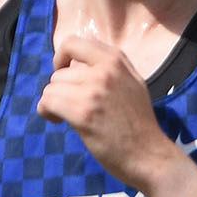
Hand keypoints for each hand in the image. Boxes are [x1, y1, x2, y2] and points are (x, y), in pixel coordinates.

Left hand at [39, 35, 177, 188]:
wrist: (149, 154)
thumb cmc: (140, 123)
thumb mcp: (133, 84)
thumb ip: (110, 68)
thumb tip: (77, 62)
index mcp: (117, 60)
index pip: (73, 42)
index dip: (61, 57)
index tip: (64, 72)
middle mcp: (105, 70)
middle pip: (59, 72)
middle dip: (61, 90)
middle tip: (71, 105)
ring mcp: (94, 90)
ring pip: (51, 88)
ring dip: (53, 102)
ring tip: (66, 115)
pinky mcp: (83, 112)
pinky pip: (47, 102)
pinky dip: (46, 112)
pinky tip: (58, 121)